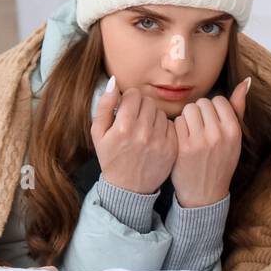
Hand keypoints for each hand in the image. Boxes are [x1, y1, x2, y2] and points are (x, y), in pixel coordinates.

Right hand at [91, 78, 178, 194]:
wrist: (128, 188)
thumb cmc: (111, 158)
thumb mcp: (98, 133)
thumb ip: (104, 106)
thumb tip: (114, 82)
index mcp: (123, 128)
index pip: (135, 95)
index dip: (130, 98)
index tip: (127, 107)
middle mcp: (143, 133)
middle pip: (149, 102)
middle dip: (141, 106)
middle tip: (136, 118)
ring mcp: (160, 141)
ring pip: (161, 113)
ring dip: (153, 117)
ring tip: (144, 129)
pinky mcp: (172, 148)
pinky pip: (171, 126)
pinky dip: (163, 128)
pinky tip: (155, 137)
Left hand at [170, 78, 249, 207]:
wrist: (205, 193)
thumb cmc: (221, 161)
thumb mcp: (235, 138)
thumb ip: (238, 109)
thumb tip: (245, 82)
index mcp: (234, 130)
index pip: (219, 100)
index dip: (213, 109)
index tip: (213, 122)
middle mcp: (218, 134)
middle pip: (203, 103)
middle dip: (200, 112)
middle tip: (201, 128)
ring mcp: (200, 140)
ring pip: (189, 110)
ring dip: (188, 118)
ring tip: (192, 132)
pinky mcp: (183, 147)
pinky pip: (177, 122)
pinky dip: (178, 128)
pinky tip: (183, 139)